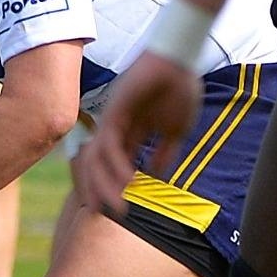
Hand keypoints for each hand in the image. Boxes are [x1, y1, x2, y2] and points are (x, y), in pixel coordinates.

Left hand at [75, 52, 203, 216]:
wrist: (178, 62)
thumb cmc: (179, 90)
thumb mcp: (175, 130)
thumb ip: (165, 152)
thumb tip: (157, 174)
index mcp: (130, 133)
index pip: (114, 166)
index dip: (113, 187)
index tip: (118, 209)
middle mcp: (116, 130)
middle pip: (98, 166)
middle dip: (99, 191)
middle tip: (104, 215)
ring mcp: (112, 121)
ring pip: (98, 160)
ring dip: (105, 185)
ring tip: (114, 206)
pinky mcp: (114, 113)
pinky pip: (110, 145)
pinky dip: (116, 164)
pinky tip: (128, 179)